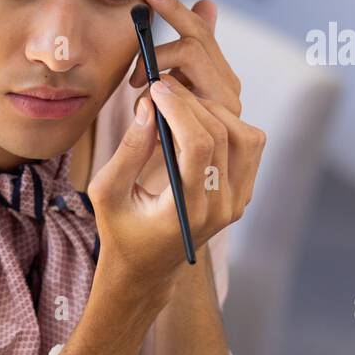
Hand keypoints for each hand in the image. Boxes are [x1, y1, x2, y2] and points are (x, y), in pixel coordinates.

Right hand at [87, 0, 265, 282]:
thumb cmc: (120, 230)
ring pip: (245, 136)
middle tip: (162, 87)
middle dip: (192, 103)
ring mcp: (238, 202)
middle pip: (224, 136)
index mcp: (187, 212)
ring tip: (178, 105)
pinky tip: (195, 121)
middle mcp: (222, 208)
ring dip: (212, 111)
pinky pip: (249, 145)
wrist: (147, 267)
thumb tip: (150, 106)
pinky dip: (226, 123)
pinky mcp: (243, 192)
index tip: (156, 87)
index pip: (200, 148)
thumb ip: (128, 150)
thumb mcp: (106, 193)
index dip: (180, 109)